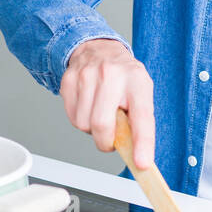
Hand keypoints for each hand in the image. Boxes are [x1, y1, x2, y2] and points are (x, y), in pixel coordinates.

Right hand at [61, 38, 154, 168]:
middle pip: (102, 125)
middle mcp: (111, 75)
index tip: (142, 162)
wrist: (98, 49)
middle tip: (111, 139)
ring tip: (100, 113)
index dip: (142, 143)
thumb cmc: (123, 77)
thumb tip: (136, 155)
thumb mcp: (140, 93)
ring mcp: (87, 75)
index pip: (142, 116)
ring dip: (92, 129)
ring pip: (83, 124)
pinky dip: (80, 119)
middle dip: (106, 141)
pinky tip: (88, 106)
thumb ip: (139, 122)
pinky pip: (72, 117)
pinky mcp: (69, 80)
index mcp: (136, 81)